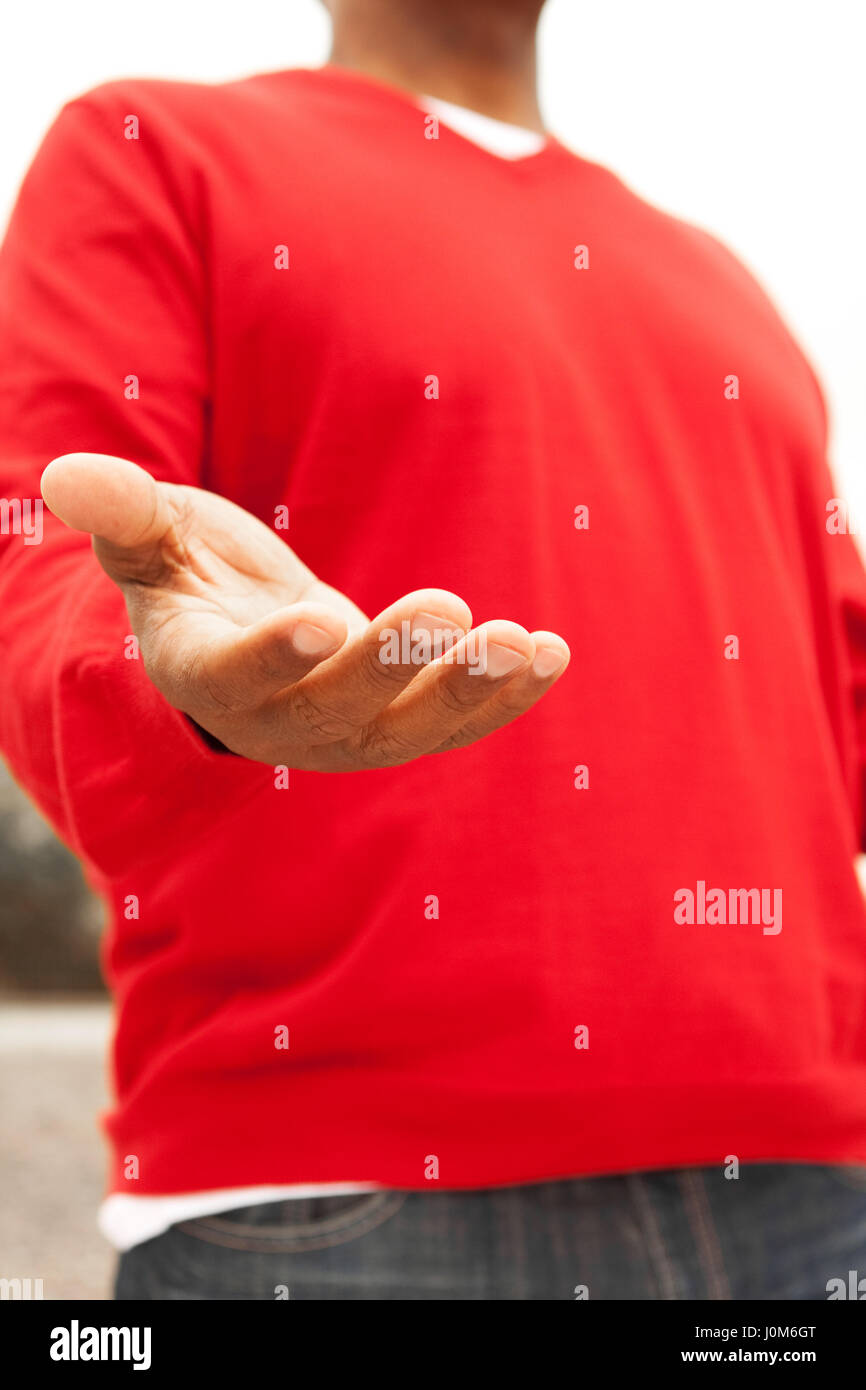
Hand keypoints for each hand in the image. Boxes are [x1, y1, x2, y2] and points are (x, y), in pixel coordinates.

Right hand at [41, 453, 569, 769]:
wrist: (251, 637)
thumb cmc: (196, 580)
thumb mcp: (157, 542)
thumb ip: (125, 515)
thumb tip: (66, 474)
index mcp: (210, 673)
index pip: (238, 676)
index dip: (276, 655)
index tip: (319, 621)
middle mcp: (280, 720)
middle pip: (337, 710)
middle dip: (392, 663)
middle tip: (443, 607)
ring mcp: (348, 731)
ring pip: (409, 728)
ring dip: (466, 689)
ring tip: (521, 642)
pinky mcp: (403, 722)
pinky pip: (456, 723)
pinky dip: (504, 696)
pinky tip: (551, 654)